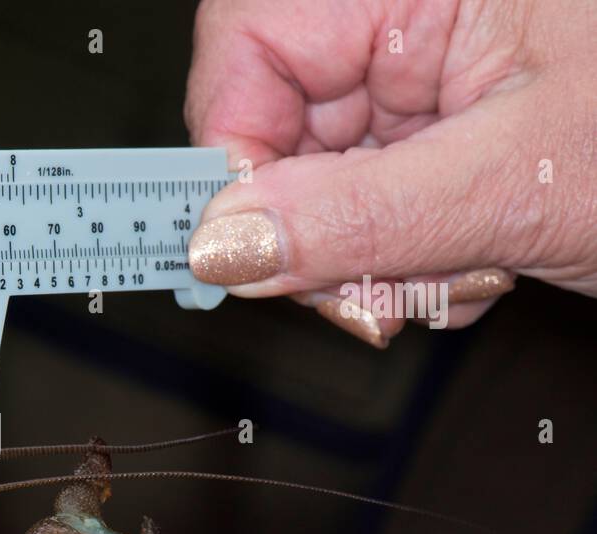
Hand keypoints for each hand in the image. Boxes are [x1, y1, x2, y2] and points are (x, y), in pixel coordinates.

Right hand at [185, 0, 596, 345]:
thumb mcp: (523, 181)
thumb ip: (359, 217)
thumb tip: (224, 247)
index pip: (248, 51)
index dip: (235, 160)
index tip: (249, 251)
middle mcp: (408, 10)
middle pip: (278, 129)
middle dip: (320, 231)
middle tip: (375, 291)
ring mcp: (427, 69)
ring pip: (320, 181)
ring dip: (371, 257)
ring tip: (463, 267)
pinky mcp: (443, 122)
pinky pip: (370, 201)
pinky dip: (405, 254)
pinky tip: (473, 257)